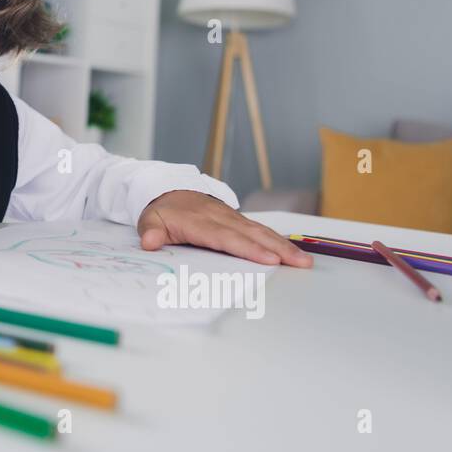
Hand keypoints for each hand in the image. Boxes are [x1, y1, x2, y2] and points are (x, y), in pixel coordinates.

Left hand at [136, 190, 312, 266]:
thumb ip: (150, 231)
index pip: (226, 237)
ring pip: (260, 231)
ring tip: (303, 261)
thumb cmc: (163, 210)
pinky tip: (293, 252)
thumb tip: (148, 242)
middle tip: (298, 263)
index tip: (268, 259)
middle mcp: (220, 218)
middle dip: (276, 249)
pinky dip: (278, 240)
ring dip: (283, 245)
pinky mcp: (238, 219)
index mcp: (199, 221)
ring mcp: (231, 217)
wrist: (168, 189)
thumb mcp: (149, 219)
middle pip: (251, 234)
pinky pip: (260, 229)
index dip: (248, 248)